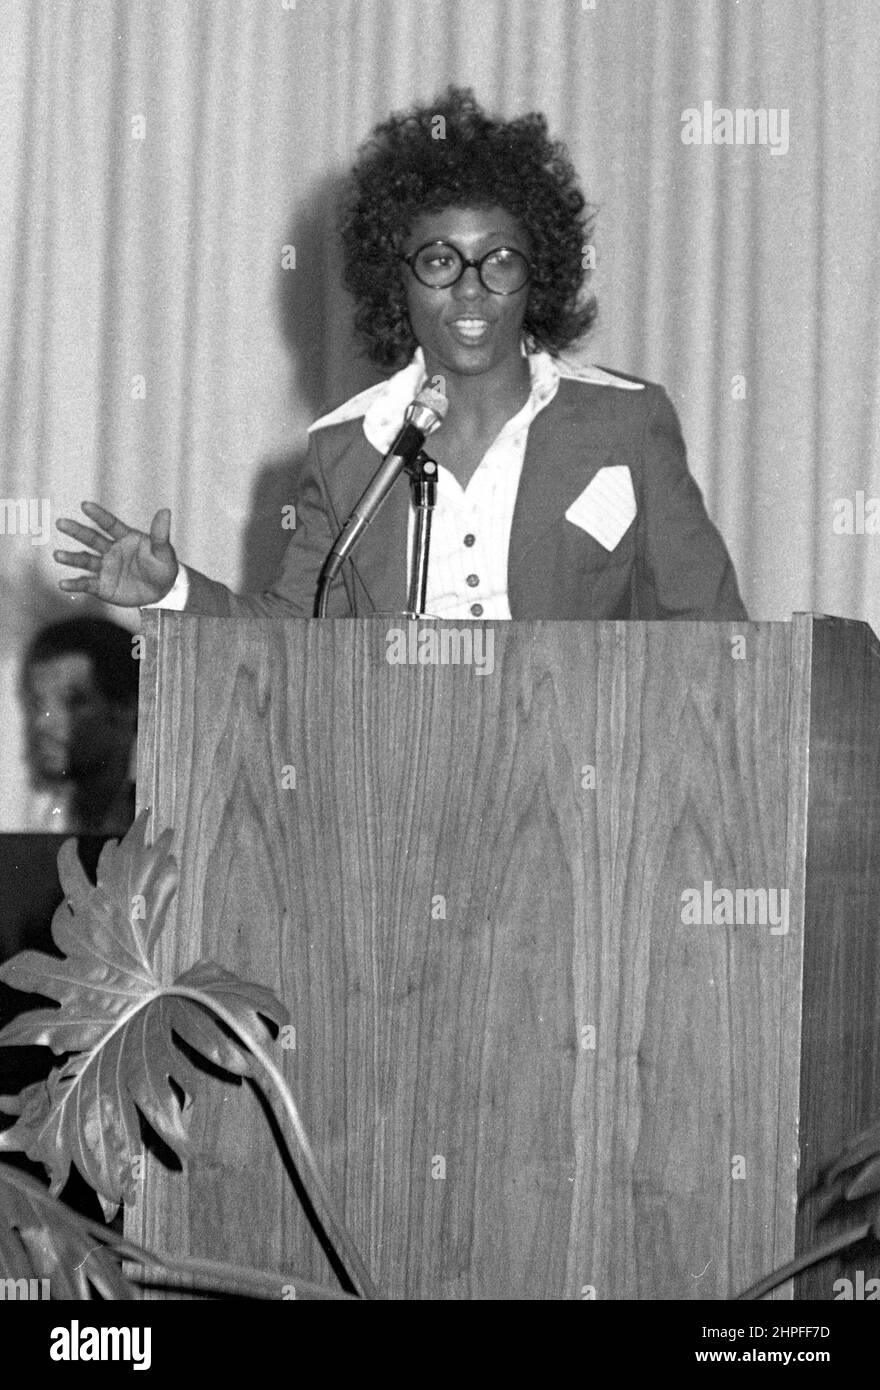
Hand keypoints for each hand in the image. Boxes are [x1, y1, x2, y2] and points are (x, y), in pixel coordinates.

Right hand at [54, 503, 178, 606]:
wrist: (162, 593)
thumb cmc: (163, 568)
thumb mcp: (164, 552)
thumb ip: (160, 534)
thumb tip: (165, 511)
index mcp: (125, 538)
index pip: (109, 524)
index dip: (98, 515)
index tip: (84, 505)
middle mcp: (111, 550)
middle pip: (92, 539)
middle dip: (77, 531)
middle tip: (61, 523)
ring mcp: (105, 568)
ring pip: (85, 560)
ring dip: (71, 558)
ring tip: (57, 555)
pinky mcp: (102, 586)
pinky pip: (86, 584)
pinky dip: (75, 584)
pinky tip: (63, 584)